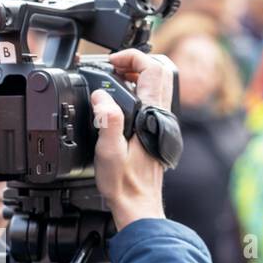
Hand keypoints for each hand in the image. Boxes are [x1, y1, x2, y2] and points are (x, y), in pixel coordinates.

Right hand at [94, 49, 175, 229]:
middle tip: (113, 68)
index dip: (131, 57)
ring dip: (137, 76)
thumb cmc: (125, 184)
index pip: (152, 68)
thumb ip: (107, 121)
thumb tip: (101, 97)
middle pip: (159, 71)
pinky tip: (120, 105)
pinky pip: (152, 100)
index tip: (111, 63)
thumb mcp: (109, 152)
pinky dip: (137, 92)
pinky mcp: (156, 131)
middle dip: (135, 62)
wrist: (138, 205)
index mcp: (150, 114)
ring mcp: (161, 123)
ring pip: (158, 85)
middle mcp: (161, 115)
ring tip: (113, 82)